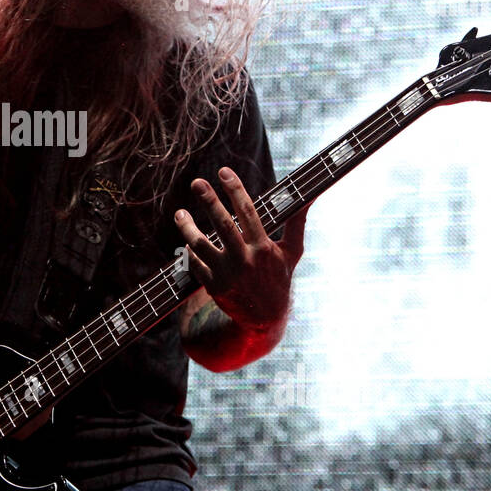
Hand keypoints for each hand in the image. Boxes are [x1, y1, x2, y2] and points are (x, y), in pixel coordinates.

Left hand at [174, 165, 307, 328]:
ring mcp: (227, 274)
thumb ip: (296, 223)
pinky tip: (186, 240)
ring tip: (180, 213)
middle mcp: (244, 260)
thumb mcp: (292, 252)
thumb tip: (310, 197)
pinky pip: (195, 264)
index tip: (224, 171)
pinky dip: (189, 252)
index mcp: (263, 248)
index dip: (236, 190)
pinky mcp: (213, 287)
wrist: (265, 318)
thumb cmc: (278, 278)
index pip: (248, 212)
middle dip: (209, 201)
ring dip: (187, 227)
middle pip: (223, 225)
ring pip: (200, 246)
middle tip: (196, 182)